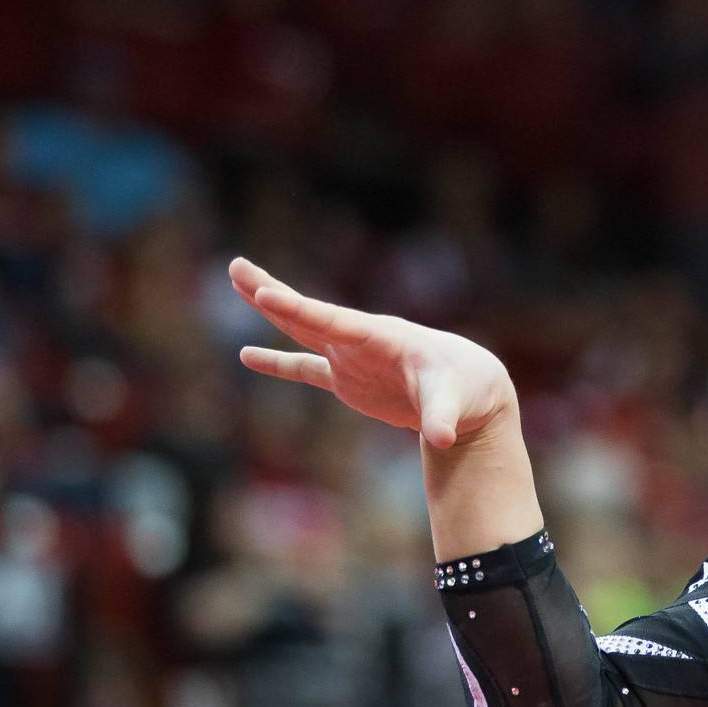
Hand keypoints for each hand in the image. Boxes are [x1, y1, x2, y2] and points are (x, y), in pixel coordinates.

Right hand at [227, 256, 513, 448]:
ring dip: (271, 310)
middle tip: (236, 266)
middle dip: (272, 292)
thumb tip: (441, 440)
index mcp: (382, 336)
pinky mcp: (349, 380)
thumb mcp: (454, 402)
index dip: (300, 310)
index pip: (334, 320)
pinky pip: (306, 369)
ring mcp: (351, 358)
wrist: (472, 392)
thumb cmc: (466, 388)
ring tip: (237, 283)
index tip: (266, 293)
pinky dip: (278, 364)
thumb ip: (441, 417)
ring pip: (302, 331)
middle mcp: (361, 341)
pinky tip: (248, 355)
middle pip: (308, 314)